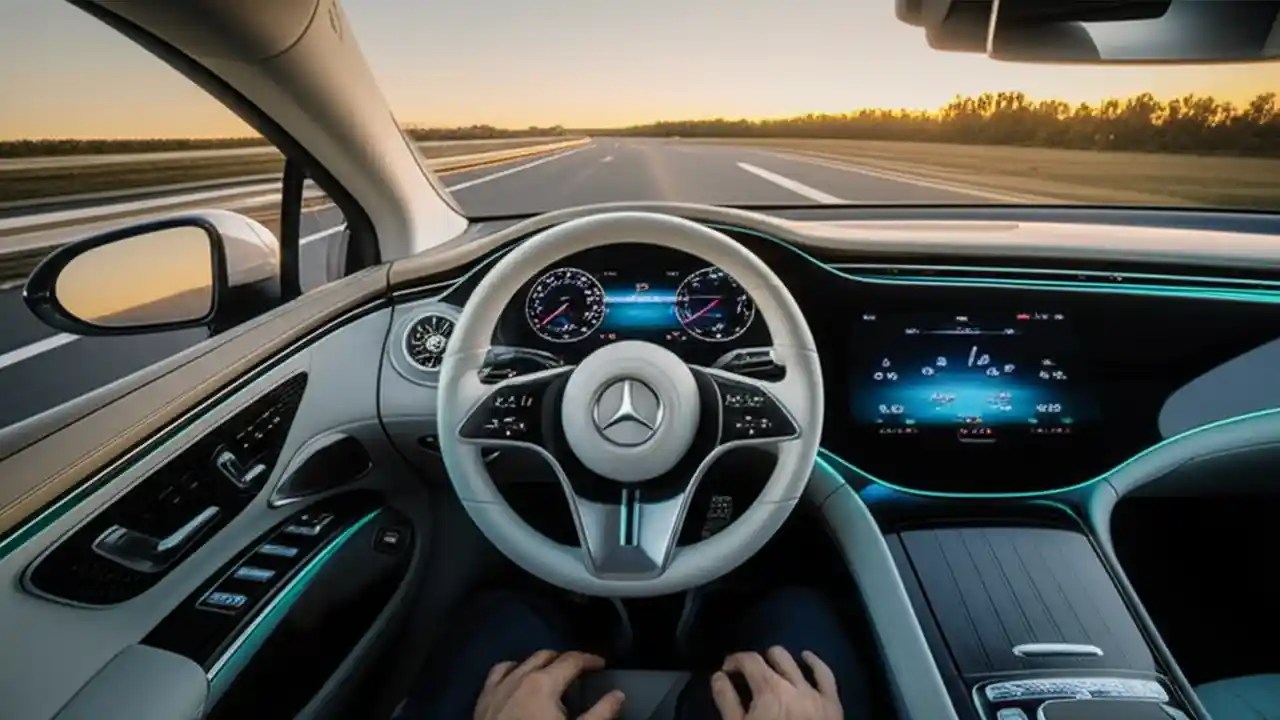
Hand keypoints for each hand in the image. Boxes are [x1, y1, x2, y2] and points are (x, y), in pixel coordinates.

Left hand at [474, 650, 625, 719]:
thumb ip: (600, 714)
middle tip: (579, 672)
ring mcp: (498, 686)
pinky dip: (513, 669)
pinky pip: (498, 672)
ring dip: (540, 663)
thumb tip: (617, 695)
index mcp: (544, 682)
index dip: (590, 659)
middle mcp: (519, 676)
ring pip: (522, 661)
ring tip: (551, 674)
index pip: (572, 659)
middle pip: (547, 655)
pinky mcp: (483, 699)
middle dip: (565, 660)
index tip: (601, 665)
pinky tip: (518, 679)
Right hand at [712, 647, 841, 719]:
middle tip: (747, 676)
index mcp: (769, 690)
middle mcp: (793, 685)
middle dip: (757, 661)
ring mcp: (816, 694)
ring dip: (781, 660)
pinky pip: (826, 676)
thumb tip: (719, 676)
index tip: (725, 671)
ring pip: (797, 662)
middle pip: (773, 657)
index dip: (734, 661)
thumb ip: (727, 701)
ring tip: (772, 666)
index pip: (748, 661)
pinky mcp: (833, 706)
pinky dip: (815, 663)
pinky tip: (806, 658)